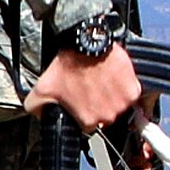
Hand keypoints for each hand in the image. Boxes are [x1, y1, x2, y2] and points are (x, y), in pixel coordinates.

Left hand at [26, 42, 142, 132]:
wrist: (85, 43)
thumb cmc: (67, 64)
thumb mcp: (42, 89)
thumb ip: (37, 108)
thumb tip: (40, 116)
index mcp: (88, 120)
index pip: (88, 125)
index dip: (85, 112)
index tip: (83, 101)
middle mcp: (107, 115)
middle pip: (104, 117)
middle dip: (98, 105)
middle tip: (91, 89)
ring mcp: (122, 103)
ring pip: (118, 106)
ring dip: (112, 97)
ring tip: (101, 82)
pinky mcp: (132, 89)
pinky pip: (131, 95)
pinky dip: (123, 88)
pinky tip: (112, 78)